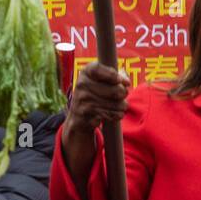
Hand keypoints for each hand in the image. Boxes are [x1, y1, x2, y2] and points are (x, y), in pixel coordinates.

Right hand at [61, 63, 129, 185]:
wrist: (75, 132)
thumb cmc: (94, 108)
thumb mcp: (101, 91)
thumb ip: (113, 81)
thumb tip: (125, 78)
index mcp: (84, 75)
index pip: (96, 67)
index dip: (112, 74)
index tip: (123, 80)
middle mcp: (79, 87)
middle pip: (110, 88)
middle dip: (120, 96)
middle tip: (121, 100)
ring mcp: (79, 103)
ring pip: (109, 102)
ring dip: (118, 108)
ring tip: (116, 111)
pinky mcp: (81, 119)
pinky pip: (104, 115)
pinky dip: (112, 117)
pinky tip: (111, 119)